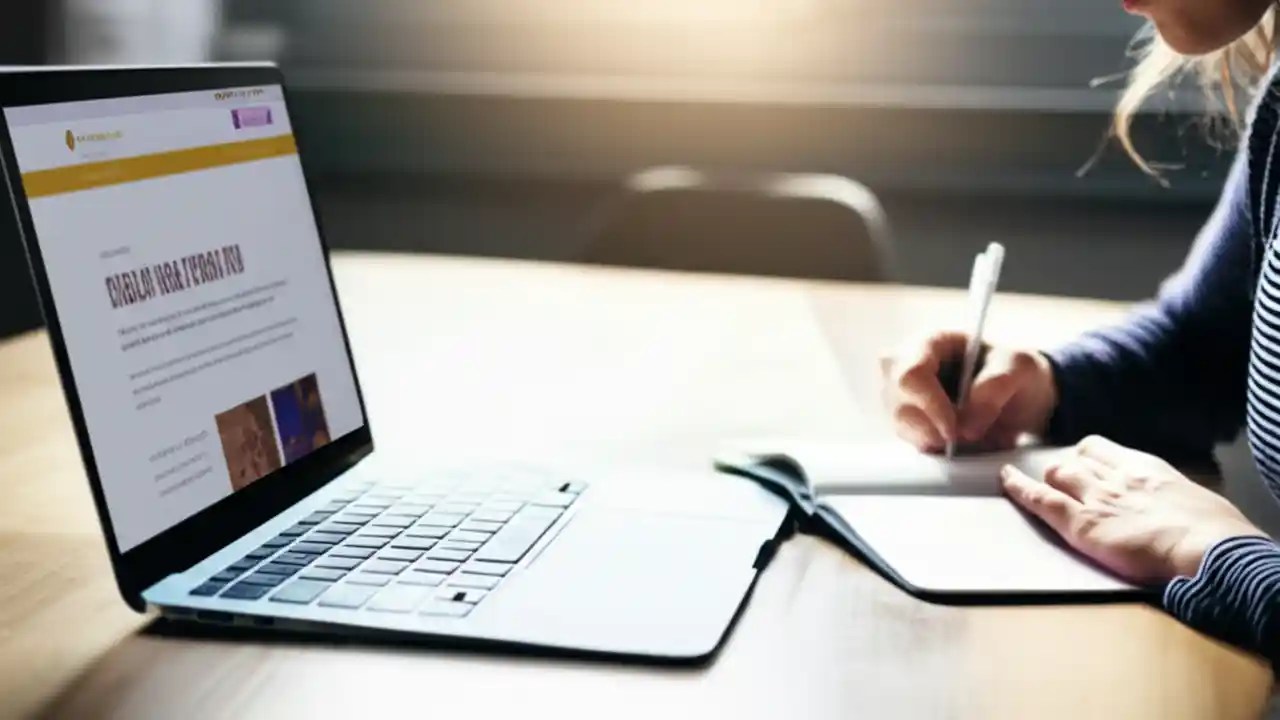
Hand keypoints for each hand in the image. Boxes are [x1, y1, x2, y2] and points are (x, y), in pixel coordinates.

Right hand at [880, 331, 1058, 452]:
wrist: (1018, 394)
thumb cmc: (1014, 370)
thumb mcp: (1019, 368)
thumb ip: (995, 387)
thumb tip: (968, 425)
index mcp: (929, 343)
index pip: (911, 375)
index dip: (929, 404)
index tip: (954, 430)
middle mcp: (905, 367)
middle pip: (899, 404)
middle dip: (932, 428)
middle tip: (967, 437)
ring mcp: (901, 396)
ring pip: (902, 427)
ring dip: (937, 439)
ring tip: (972, 435)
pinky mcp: (907, 421)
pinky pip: (912, 441)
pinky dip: (938, 447)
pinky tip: (960, 441)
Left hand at [1001, 436, 1266, 582]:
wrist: (1207, 547)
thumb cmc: (1214, 531)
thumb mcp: (1193, 501)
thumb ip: (1171, 499)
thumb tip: (1175, 510)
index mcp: (1145, 468)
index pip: (1103, 449)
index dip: (1088, 456)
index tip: (1082, 462)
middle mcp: (1115, 476)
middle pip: (1076, 460)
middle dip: (1065, 469)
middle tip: (1060, 483)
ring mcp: (1095, 498)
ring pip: (1057, 474)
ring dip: (1046, 479)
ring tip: (1031, 484)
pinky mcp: (1081, 524)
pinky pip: (1041, 499)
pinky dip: (1019, 488)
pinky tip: (1006, 481)